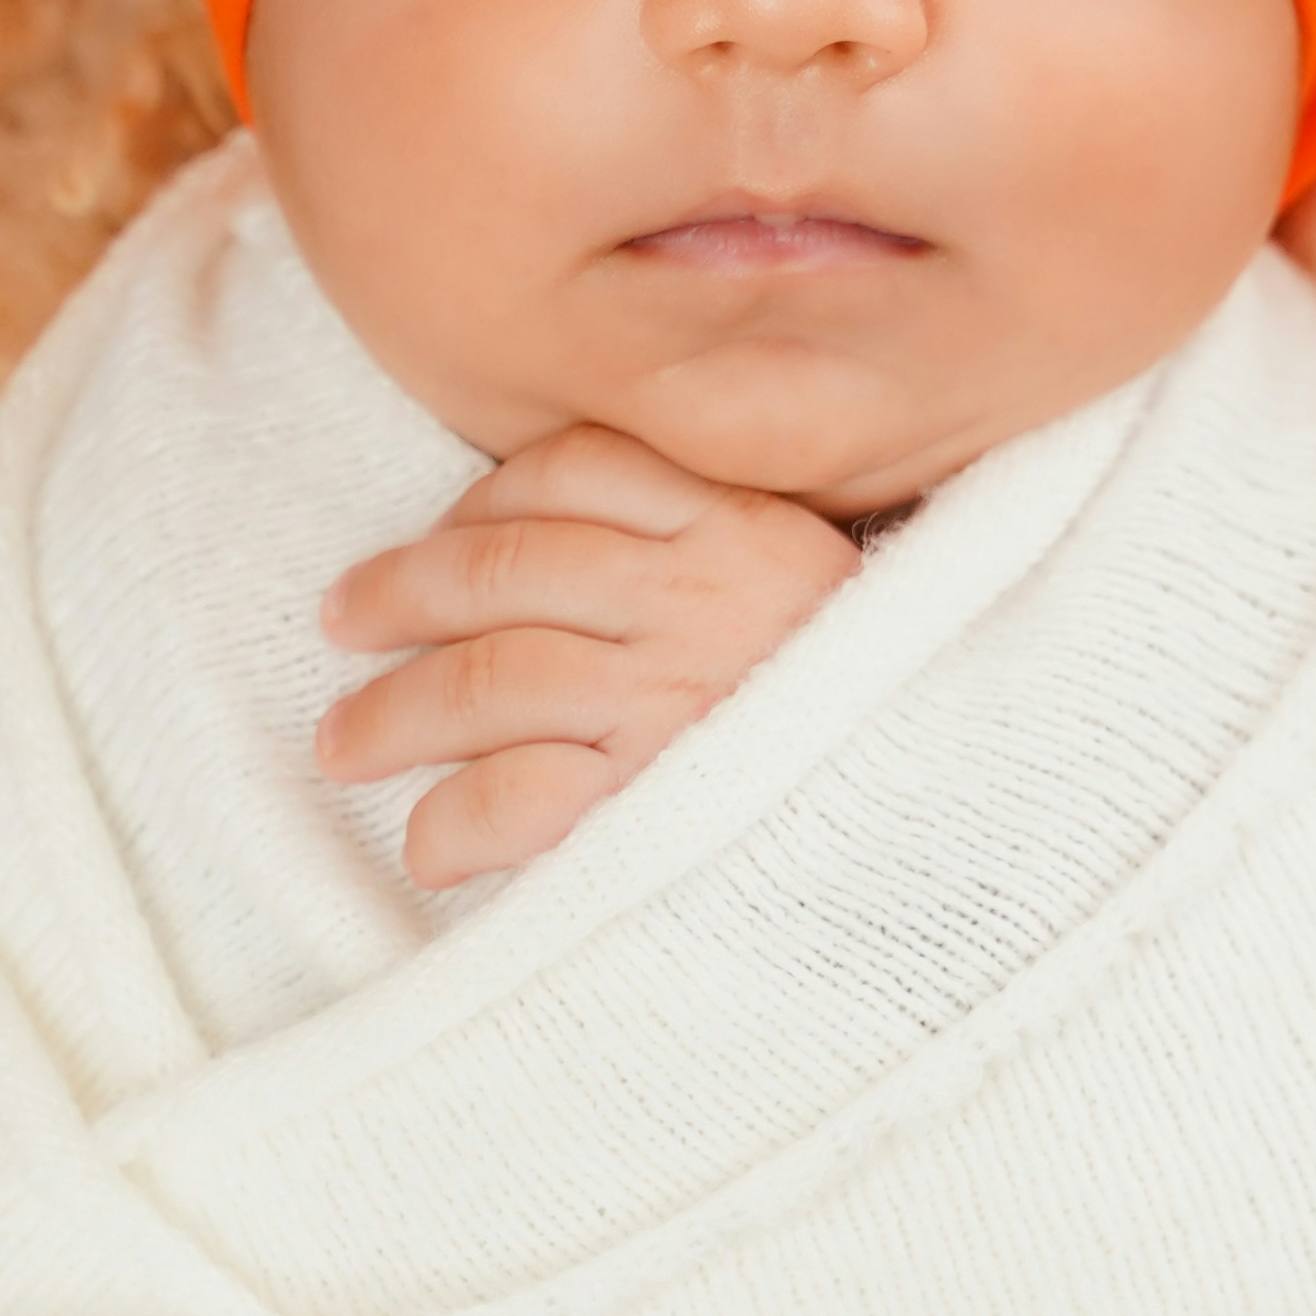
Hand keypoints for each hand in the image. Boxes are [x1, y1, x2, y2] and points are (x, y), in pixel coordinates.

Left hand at [314, 424, 859, 888]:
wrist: (974, 807)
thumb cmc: (891, 703)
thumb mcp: (831, 589)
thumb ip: (732, 552)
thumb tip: (600, 543)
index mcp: (744, 526)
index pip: (576, 467)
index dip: (483, 498)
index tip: (443, 532)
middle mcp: (702, 600)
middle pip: (504, 569)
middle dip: (400, 595)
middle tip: (341, 622)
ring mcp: (676, 700)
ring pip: (489, 679)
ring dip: (395, 715)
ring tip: (344, 745)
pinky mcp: (661, 801)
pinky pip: (519, 801)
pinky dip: (456, 824)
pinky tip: (431, 848)